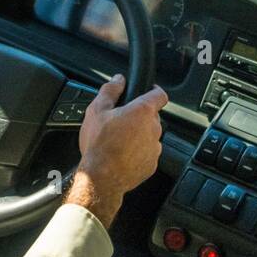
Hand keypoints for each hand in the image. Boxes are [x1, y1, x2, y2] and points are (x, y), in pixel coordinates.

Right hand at [65, 74, 166, 229]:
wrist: (102, 177)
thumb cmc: (99, 144)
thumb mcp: (97, 110)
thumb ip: (110, 90)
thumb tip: (118, 79)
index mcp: (142, 111)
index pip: (160, 95)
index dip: (154, 91)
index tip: (149, 91)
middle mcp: (153, 128)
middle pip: (152, 117)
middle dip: (139, 117)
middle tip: (121, 121)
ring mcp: (154, 148)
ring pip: (149, 136)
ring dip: (139, 136)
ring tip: (119, 141)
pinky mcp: (151, 164)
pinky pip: (147, 153)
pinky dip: (138, 153)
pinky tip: (122, 155)